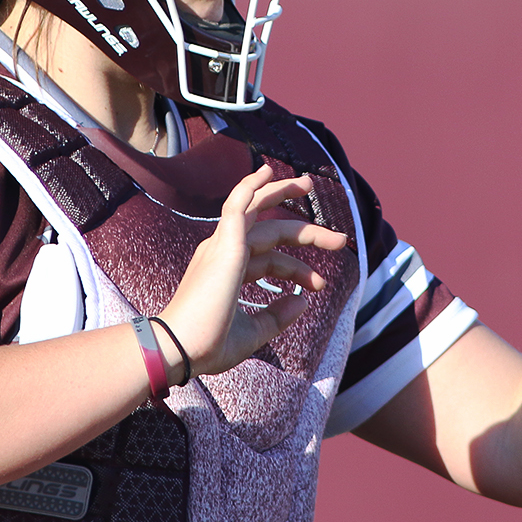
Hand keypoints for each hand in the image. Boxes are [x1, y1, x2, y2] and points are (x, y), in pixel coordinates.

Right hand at [157, 165, 343, 377]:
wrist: (181, 348)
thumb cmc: (208, 344)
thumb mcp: (252, 332)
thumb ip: (276, 316)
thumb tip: (303, 300)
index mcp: (227, 271)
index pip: (271, 259)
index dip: (299, 270)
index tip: (319, 286)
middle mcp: (223, 253)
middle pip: (271, 232)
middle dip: (305, 232)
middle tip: (339, 238)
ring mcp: (222, 246)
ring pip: (255, 209)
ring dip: (281, 192)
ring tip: (308, 183)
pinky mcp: (225, 245)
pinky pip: (237, 205)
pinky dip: (250, 187)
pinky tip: (266, 173)